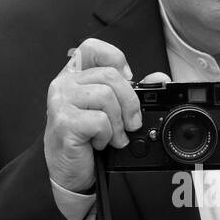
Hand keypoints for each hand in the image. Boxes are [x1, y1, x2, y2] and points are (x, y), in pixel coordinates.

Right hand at [44, 37, 168, 192]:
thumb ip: (132, 91)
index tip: (126, 80)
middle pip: (109, 75)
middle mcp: (63, 84)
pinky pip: (100, 120)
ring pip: (106, 96)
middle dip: (129, 102)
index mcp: (74, 76)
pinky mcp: (64, 122)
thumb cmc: (87, 139)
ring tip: (113, 136)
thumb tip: (159, 77)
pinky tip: (100, 143)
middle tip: (130, 123)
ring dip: (117, 123)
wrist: (71, 172)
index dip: (115, 59)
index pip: (92, 47)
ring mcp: (60, 102)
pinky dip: (108, 135)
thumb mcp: (111, 111)